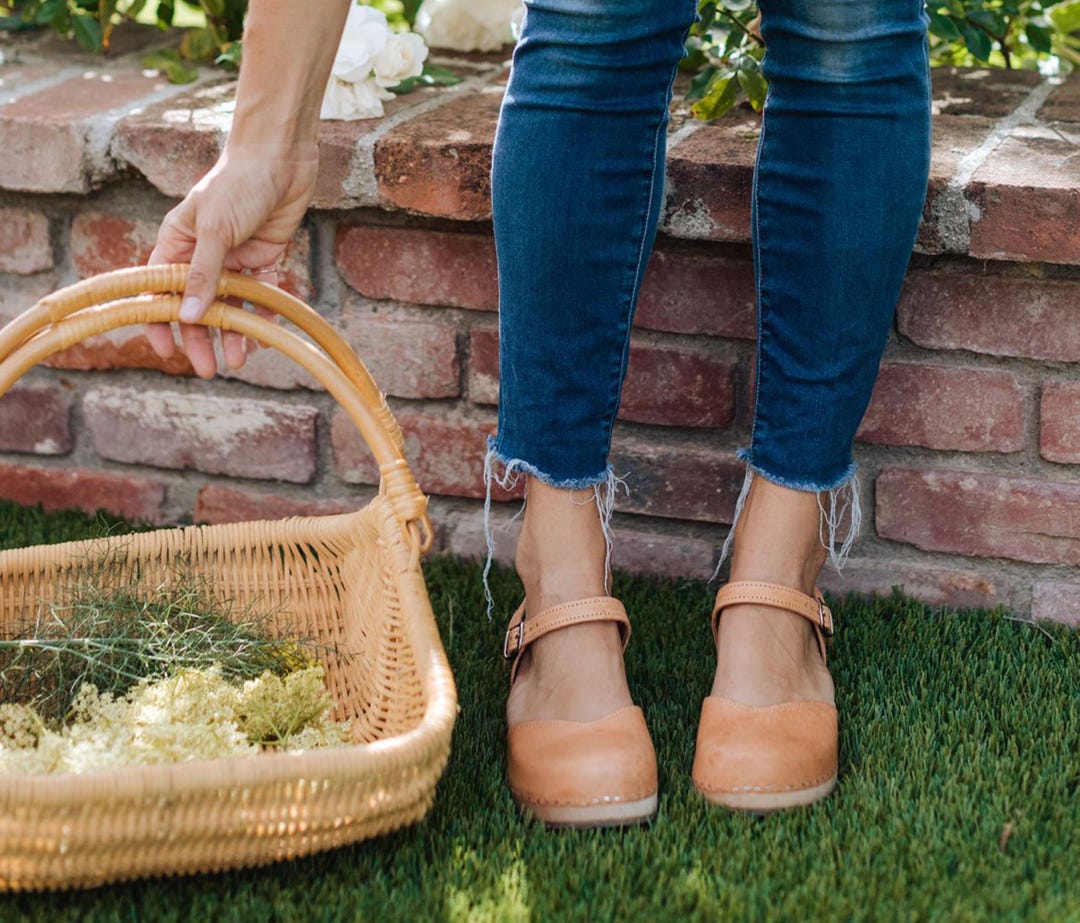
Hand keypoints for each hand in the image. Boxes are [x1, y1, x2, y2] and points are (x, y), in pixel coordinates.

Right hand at [147, 144, 318, 377]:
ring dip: (234, 333)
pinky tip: (267, 337)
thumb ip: (202, 275)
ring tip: (240, 361)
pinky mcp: (262, 258)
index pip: (158, 289)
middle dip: (201, 338)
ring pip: (230, 305)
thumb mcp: (214, 231)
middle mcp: (202, 254)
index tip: (165, 352)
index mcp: (176, 243)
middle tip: (207, 370)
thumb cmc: (237, 184)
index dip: (159, 321)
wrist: (281, 158)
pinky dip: (263, 315)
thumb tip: (187, 316)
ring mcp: (233, 258)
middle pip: (196, 305)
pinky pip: (261, 294)